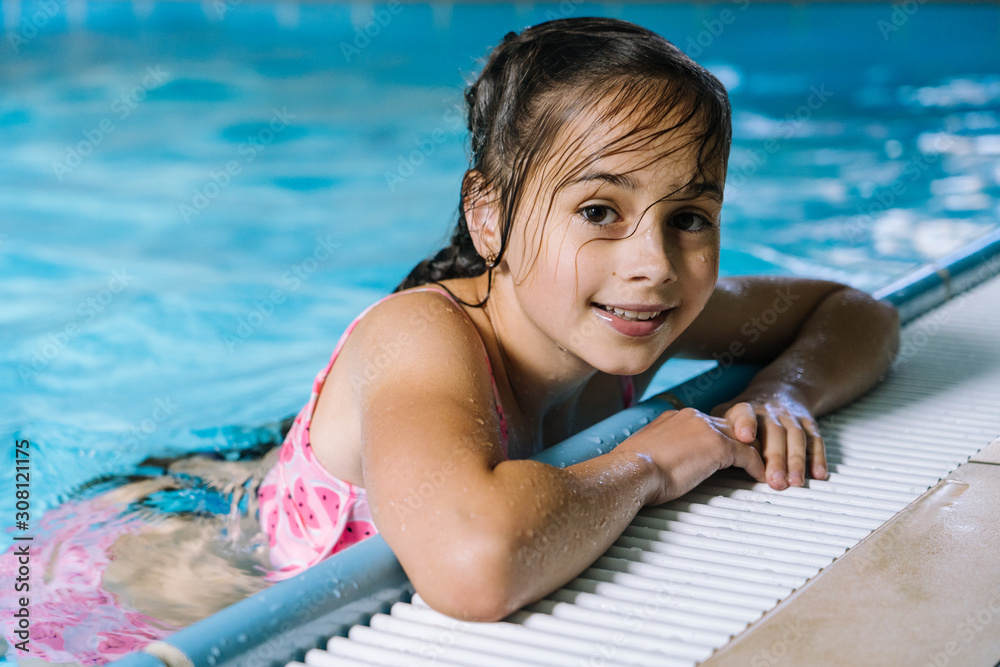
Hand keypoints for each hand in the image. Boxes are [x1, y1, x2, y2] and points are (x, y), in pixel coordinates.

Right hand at [618, 407, 766, 506]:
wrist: (631, 471)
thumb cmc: (631, 471)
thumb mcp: (645, 454)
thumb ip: (659, 452)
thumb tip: (658, 464)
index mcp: (674, 419)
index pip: (705, 424)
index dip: (717, 439)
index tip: (722, 455)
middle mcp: (691, 417)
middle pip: (728, 425)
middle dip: (742, 441)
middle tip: (752, 460)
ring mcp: (706, 429)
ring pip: (742, 436)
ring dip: (754, 453)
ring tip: (763, 469)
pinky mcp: (718, 446)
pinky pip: (747, 454)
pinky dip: (757, 466)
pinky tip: (760, 477)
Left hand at [711, 392, 827, 490]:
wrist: (779, 389)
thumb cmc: (746, 414)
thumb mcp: (726, 414)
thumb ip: (715, 430)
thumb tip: (697, 451)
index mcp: (746, 408)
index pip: (745, 413)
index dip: (746, 424)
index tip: (745, 438)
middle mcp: (770, 411)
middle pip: (774, 432)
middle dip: (775, 458)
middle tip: (774, 482)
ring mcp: (790, 417)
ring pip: (796, 437)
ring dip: (796, 461)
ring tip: (794, 483)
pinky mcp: (808, 423)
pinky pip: (815, 440)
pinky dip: (817, 457)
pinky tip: (817, 474)